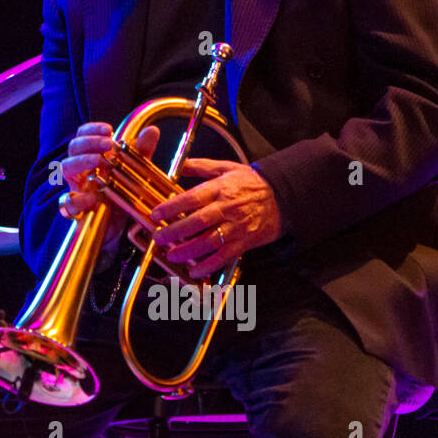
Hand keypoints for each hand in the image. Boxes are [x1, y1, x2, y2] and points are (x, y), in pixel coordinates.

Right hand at [58, 122, 161, 249]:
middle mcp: (81, 171)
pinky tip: (93, 197)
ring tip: (99, 161)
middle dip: (89, 142)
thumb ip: (141, 152)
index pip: (83, 136)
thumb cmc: (121, 195)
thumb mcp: (135, 172)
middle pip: (73, 148)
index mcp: (92, 158)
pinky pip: (68, 203)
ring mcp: (76, 189)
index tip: (109, 130)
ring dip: (81, 161)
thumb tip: (152, 130)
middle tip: (109, 145)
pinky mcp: (77, 210)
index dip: (92, 129)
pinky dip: (78, 199)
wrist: (117, 229)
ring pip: (66, 168)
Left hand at [149, 159, 282, 278]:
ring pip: (209, 242)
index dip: (172, 207)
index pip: (192, 198)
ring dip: (188, 251)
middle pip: (197, 222)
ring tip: (172, 255)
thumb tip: (180, 165)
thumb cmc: (251, 182)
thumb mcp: (227, 167)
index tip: (155, 214)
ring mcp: (236, 227)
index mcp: (220, 189)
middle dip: (175, 231)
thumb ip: (201, 166)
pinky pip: (225, 256)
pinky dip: (209, 266)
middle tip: (158, 238)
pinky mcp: (245, 242)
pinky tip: (195, 272)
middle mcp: (227, 208)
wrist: (282, 196)